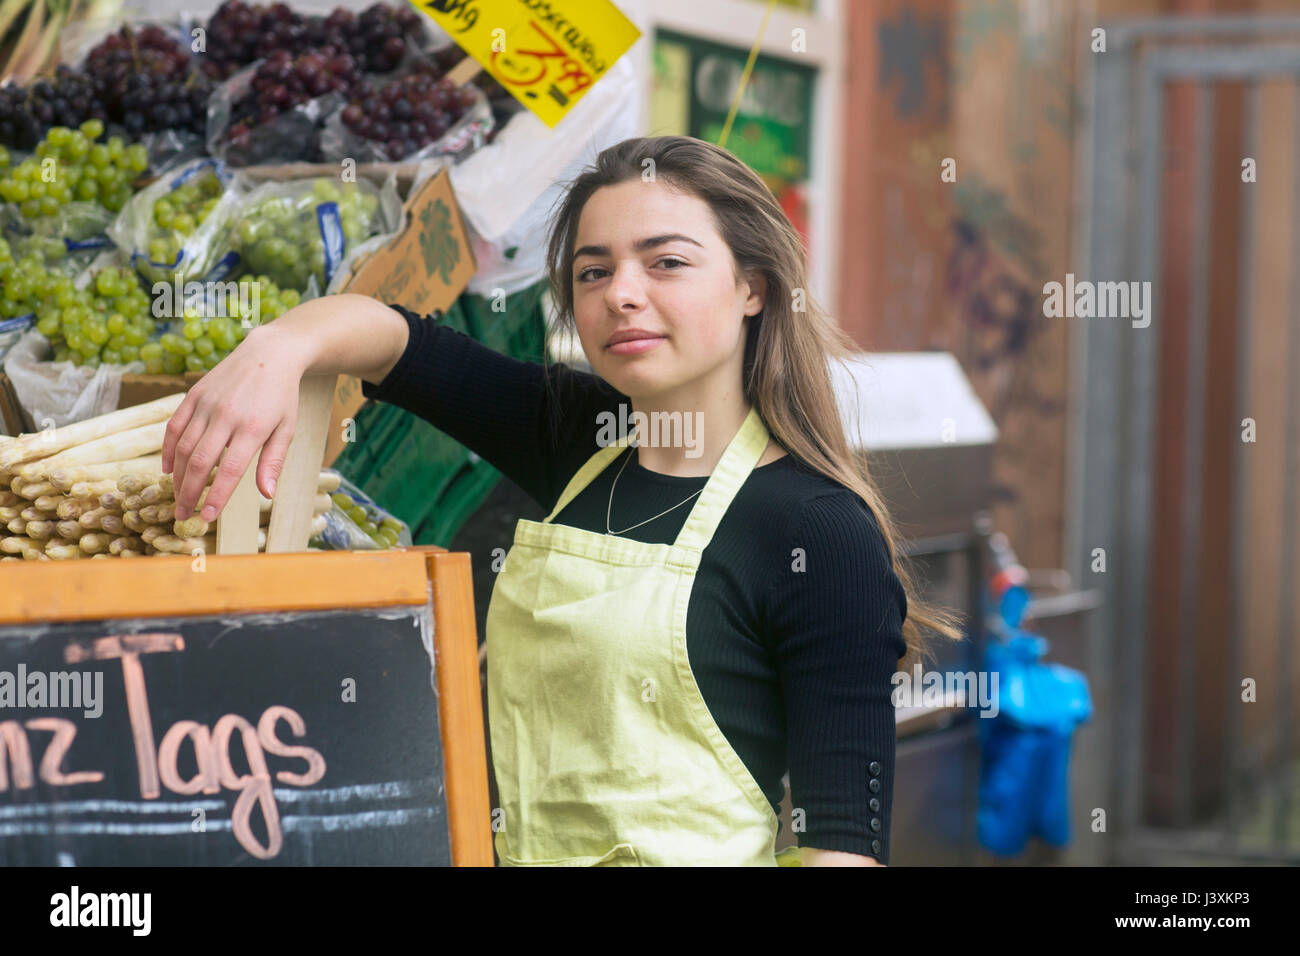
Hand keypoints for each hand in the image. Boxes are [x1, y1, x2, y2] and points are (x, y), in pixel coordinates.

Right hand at [162, 323, 306, 521]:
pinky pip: (174, 427)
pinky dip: (168, 450)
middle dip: (189, 493)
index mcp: (252, 428)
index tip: (207, 517)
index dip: (217, 496)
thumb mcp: (286, 429)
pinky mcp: (194, 395)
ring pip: (184, 447)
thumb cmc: (281, 397)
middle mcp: (226, 416)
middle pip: (201, 461)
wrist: (269, 354)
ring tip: (178, 498)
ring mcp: (206, 404)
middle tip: (183, 516)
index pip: (231, 470)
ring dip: (178, 477)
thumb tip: (266, 494)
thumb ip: (273, 462)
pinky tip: (169, 470)